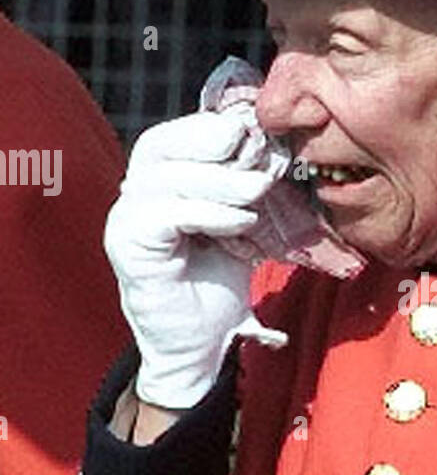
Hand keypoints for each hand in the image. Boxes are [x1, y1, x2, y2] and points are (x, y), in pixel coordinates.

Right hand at [104, 107, 289, 409]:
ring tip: (260, 191)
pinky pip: (164, 214)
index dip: (214, 129)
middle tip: (261, 158)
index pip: (176, 135)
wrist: (201, 345)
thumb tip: (274, 150)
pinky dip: (208, 212)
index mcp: (158, 183)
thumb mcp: (241, 225)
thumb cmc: (218, 284)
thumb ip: (247, 188)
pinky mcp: (127, 247)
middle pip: (160, 144)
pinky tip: (241, 222)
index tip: (260, 138)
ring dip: (221, 181)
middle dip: (214, 145)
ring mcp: (125, 220)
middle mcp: (133, 196)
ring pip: (165, 177)